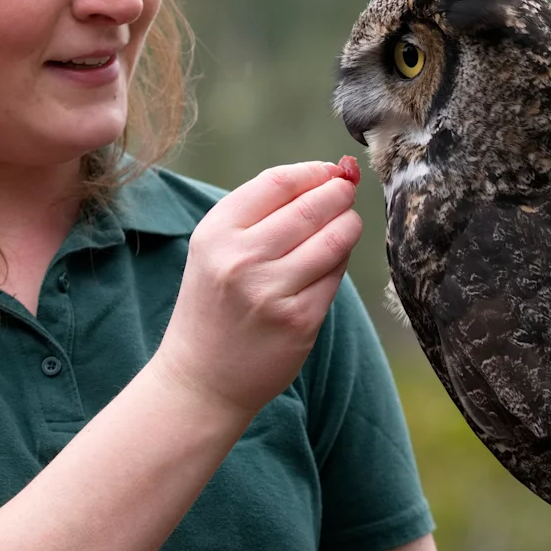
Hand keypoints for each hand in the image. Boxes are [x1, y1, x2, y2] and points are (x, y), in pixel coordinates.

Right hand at [152, 158, 362, 418]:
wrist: (201, 379)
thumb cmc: (214, 305)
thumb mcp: (215, 250)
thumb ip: (261, 213)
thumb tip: (329, 175)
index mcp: (215, 233)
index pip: (277, 183)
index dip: (313, 171)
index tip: (331, 171)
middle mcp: (240, 259)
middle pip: (311, 207)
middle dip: (339, 193)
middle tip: (348, 190)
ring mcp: (271, 292)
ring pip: (333, 240)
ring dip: (349, 224)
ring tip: (347, 223)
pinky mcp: (299, 321)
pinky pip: (335, 277)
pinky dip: (340, 262)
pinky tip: (333, 261)